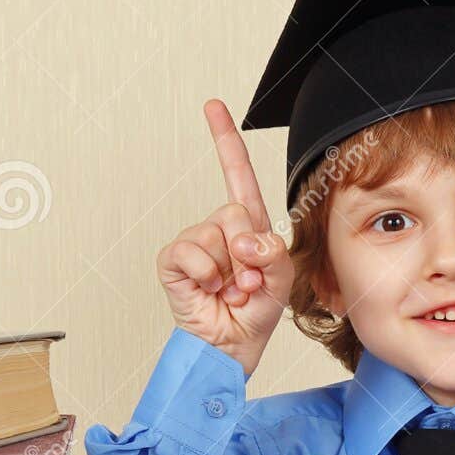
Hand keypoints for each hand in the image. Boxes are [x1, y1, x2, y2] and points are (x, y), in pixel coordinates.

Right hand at [157, 100, 295, 375]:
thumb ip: (272, 250)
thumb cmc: (255, 315)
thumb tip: (241, 240)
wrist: (231, 348)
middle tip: (250, 283)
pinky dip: (206, 274)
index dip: (225, 141)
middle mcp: (220, 228)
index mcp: (248, 226)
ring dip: (231, 271)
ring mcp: (195, 243)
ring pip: (216, 234)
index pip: (237, 176)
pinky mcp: (174, 259)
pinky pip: (191, 252)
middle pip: (236, 210)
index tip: (213, 106)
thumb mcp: (281, 279)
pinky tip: (209, 290)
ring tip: (231, 291)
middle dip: (250, 252)